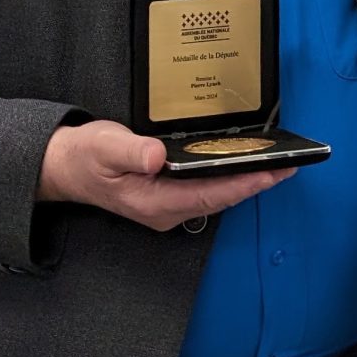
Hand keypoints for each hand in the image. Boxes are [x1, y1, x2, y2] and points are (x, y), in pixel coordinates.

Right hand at [37, 120, 293, 229]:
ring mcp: (169, 206)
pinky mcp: (169, 196)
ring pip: (216, 196)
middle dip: (255, 183)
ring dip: (246, 181)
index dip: (243, 184)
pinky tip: (245, 166)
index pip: (209, 195)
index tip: (271, 173)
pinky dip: (229, 178)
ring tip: (277, 165)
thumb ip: (130, 150)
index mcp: (154, 202)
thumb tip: (157, 155)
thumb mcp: (104, 146)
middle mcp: (166, 210)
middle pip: (220, 198)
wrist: (67, 167)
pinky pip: (207, 191)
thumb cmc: (86, 156)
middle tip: (289, 165)